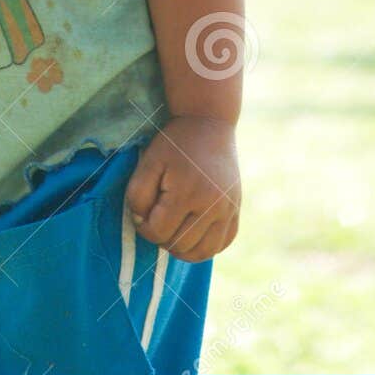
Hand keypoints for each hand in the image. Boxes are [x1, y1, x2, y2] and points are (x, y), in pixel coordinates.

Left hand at [124, 115, 240, 262]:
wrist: (209, 122)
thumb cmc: (175, 142)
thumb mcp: (149, 162)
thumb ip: (138, 195)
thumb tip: (143, 222)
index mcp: (188, 193)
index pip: (159, 233)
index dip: (144, 226)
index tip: (142, 212)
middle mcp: (212, 206)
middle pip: (180, 245)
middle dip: (161, 237)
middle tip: (157, 217)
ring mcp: (228, 210)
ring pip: (202, 252)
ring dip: (182, 248)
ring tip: (172, 230)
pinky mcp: (236, 210)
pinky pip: (221, 244)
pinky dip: (205, 246)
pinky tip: (193, 233)